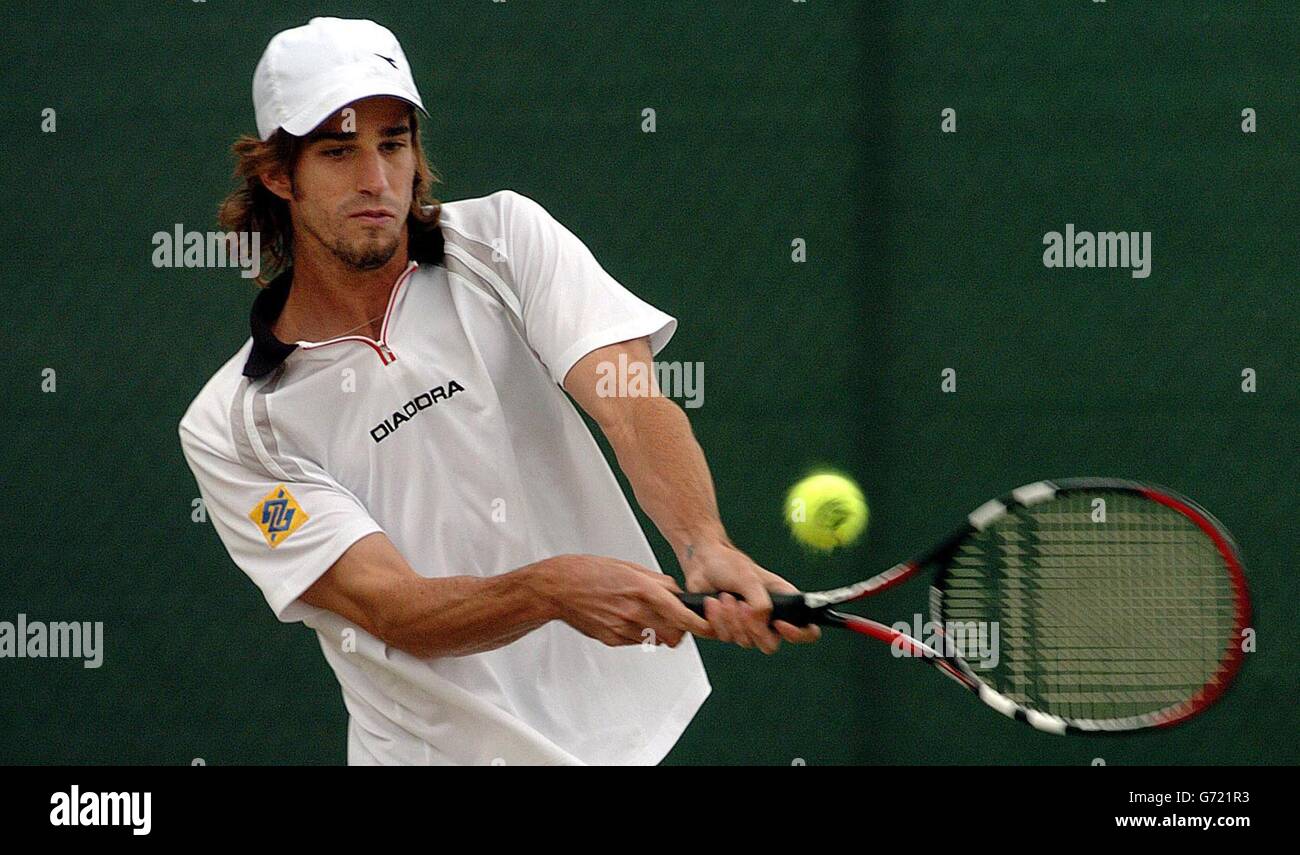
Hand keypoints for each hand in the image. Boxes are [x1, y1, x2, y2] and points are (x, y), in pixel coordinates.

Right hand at [535, 554, 712, 647]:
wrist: (557, 588)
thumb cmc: (589, 572)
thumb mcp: (628, 566)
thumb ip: (656, 581)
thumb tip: (676, 592)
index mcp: (642, 589)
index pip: (681, 615)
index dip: (700, 624)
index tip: (710, 625)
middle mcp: (634, 612)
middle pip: (674, 635)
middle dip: (681, 630)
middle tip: (677, 620)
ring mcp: (622, 628)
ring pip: (657, 640)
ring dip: (660, 632)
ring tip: (649, 616)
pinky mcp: (612, 639)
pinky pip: (636, 641)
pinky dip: (640, 633)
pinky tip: (626, 618)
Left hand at [681, 541, 821, 653]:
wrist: (702, 562)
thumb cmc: (730, 564)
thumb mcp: (750, 578)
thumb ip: (761, 603)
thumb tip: (761, 622)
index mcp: (784, 604)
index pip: (807, 631)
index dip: (799, 634)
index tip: (779, 624)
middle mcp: (768, 620)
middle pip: (769, 645)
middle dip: (751, 626)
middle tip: (741, 604)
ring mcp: (747, 627)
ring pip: (744, 642)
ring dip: (730, 618)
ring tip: (725, 596)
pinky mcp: (726, 630)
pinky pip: (723, 637)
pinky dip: (716, 619)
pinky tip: (712, 601)